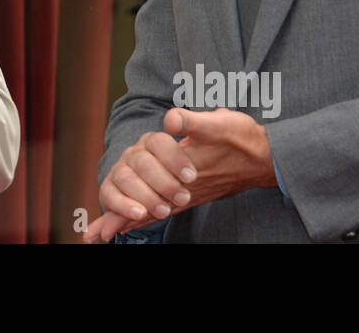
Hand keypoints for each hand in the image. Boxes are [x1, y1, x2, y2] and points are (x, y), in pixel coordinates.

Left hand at [85, 107, 275, 242]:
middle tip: (93, 236)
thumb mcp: (216, 123)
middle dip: (118, 221)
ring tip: (103, 234)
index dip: (124, 212)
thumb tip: (169, 122)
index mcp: (184, 174)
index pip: (147, 197)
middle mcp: (184, 190)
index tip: (101, 228)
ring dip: (129, 221)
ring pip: (154, 211)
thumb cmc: (240, 138)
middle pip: (145, 210)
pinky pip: (166, 209)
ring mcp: (189, 193)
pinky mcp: (195, 192)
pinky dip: (149, 217)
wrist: (265, 156)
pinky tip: (138, 220)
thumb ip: (191, 122)